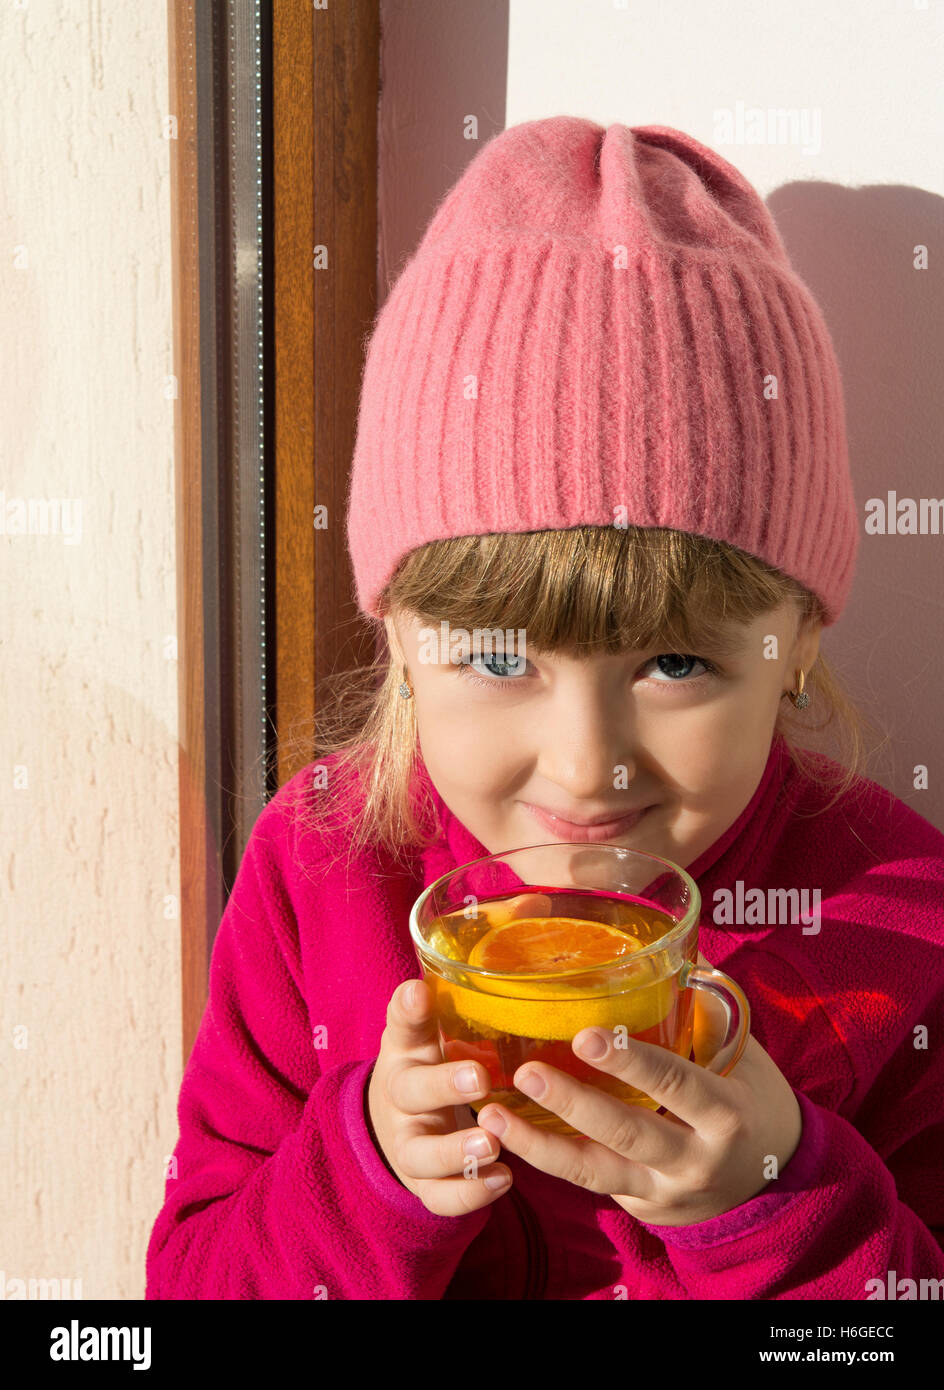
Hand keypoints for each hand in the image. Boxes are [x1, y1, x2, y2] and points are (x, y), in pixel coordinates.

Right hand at [367, 979, 514, 1214]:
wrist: (396, 1127)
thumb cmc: (421, 1069)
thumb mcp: (419, 1038)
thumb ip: (421, 1013)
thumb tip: (418, 984)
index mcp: (403, 1056)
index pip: (400, 1029)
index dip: (408, 1012)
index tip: (420, 993)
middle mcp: (400, 1103)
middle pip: (410, 1095)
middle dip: (443, 1088)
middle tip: (480, 1078)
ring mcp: (410, 1148)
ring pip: (422, 1156)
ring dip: (457, 1152)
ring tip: (493, 1144)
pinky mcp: (425, 1185)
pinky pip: (441, 1198)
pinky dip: (470, 1194)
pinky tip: (503, 1180)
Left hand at [474, 964, 801, 1226]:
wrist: (770, 1177)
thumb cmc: (749, 1094)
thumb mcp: (741, 1052)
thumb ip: (700, 1005)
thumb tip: (663, 940)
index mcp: (725, 1114)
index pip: (676, 1083)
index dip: (632, 1063)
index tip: (585, 1037)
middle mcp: (694, 1159)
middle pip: (628, 1133)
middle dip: (574, 1105)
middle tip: (527, 1072)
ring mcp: (662, 1189)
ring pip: (595, 1170)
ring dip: (539, 1143)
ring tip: (493, 1112)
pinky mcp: (636, 1203)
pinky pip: (586, 1182)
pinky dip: (543, 1159)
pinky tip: (505, 1134)